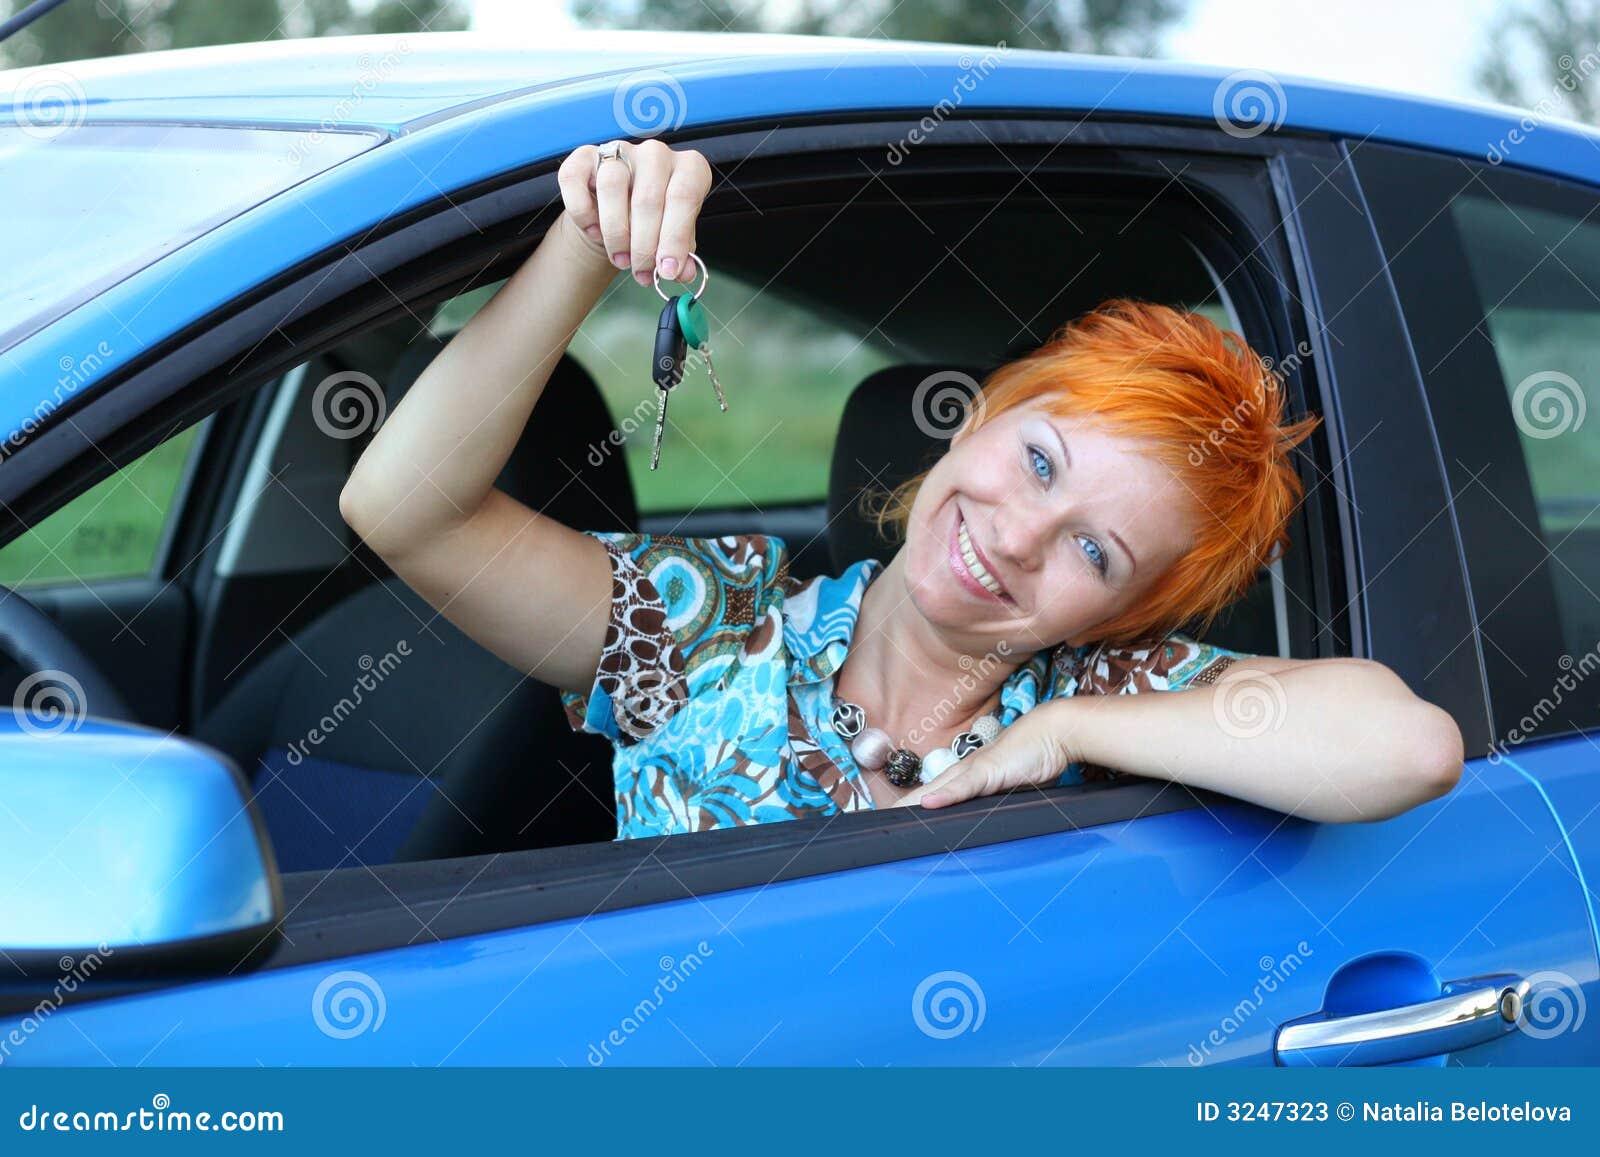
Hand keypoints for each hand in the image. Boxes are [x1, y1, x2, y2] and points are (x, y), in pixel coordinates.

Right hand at [556, 138, 712, 287]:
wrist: (621, 212)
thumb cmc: (656, 222)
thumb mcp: (674, 238)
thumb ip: (681, 254)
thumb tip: (683, 272)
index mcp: (689, 168)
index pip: (684, 197)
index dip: (675, 238)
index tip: (667, 270)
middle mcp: (657, 154)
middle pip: (647, 198)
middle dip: (643, 246)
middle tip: (642, 273)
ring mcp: (621, 151)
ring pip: (612, 185)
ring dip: (615, 232)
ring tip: (621, 259)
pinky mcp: (587, 156)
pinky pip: (575, 180)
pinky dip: (582, 212)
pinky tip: (594, 233)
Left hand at [906, 700, 1082, 808]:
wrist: (1053, 733)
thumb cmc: (1032, 757)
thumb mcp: (1008, 787)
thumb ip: (991, 800)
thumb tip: (978, 819)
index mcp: (966, 778)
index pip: (931, 796)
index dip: (910, 809)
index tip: (889, 823)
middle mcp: (964, 773)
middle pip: (925, 794)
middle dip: (901, 810)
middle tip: (877, 826)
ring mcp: (974, 771)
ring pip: (937, 789)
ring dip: (913, 803)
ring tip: (890, 818)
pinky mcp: (989, 771)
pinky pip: (965, 785)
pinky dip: (946, 795)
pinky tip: (928, 804)